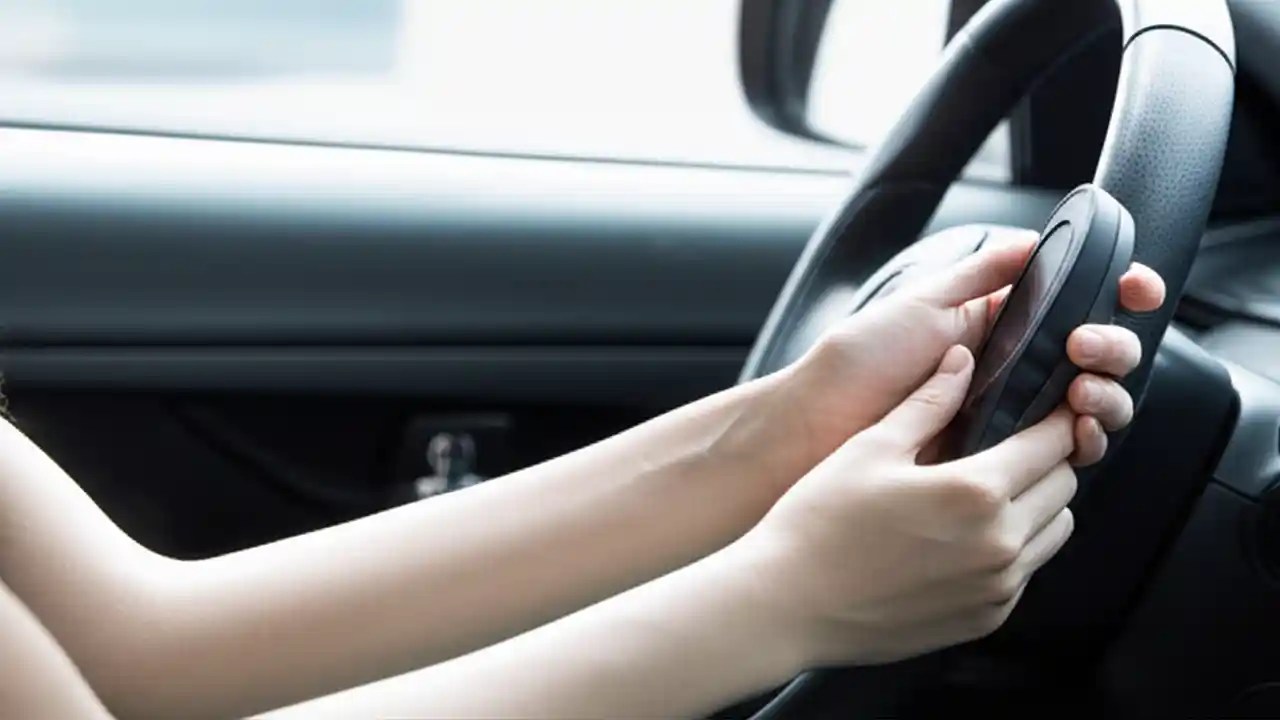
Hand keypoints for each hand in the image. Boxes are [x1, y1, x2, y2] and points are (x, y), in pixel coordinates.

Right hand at [730, 346, 1076, 667]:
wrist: (787, 605)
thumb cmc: (818, 523)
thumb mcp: (870, 448)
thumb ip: (927, 402)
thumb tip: (962, 359)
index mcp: (976, 492)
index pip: (1052, 444)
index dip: (1058, 418)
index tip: (1054, 406)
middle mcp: (1000, 545)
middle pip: (1064, 487)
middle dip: (1049, 459)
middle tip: (1018, 442)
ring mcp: (995, 588)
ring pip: (1054, 532)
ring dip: (1038, 505)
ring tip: (993, 488)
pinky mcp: (984, 619)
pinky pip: (1025, 573)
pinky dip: (1014, 548)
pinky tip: (968, 534)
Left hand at [769, 235, 1163, 474]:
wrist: (818, 427)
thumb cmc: (859, 363)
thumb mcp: (920, 302)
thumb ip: (979, 274)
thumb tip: (1032, 239)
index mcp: (996, 326)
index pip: (1076, 305)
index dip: (1117, 294)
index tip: (1134, 287)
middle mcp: (1012, 371)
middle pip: (1097, 357)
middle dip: (1114, 346)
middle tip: (1088, 346)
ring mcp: (1010, 418)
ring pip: (1091, 407)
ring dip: (1109, 394)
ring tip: (1084, 390)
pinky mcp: (1002, 462)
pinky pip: (1064, 456)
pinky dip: (1085, 440)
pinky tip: (1078, 429)